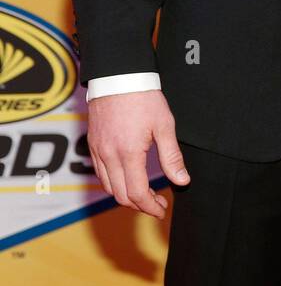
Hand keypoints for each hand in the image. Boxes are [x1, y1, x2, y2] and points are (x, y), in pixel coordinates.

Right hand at [86, 90, 189, 218]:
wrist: (118, 76)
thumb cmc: (143, 97)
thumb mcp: (164, 125)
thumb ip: (172, 156)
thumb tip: (182, 181)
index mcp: (128, 153)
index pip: (136, 193)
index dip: (150, 207)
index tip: (161, 209)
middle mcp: (109, 156)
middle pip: (120, 195)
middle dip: (139, 205)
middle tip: (156, 203)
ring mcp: (98, 151)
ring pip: (108, 187)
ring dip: (126, 196)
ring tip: (144, 193)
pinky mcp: (93, 145)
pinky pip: (100, 174)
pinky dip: (114, 183)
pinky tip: (128, 178)